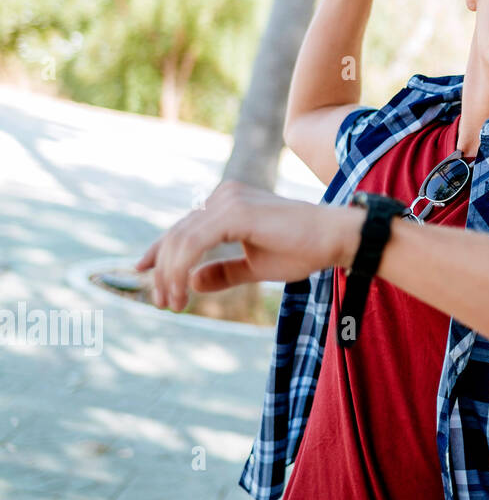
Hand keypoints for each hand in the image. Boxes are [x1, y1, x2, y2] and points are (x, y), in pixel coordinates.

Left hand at [133, 181, 362, 311]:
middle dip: (163, 272)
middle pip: (177, 235)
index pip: (184, 228)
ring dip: (169, 276)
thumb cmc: (304, 249)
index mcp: (229, 202)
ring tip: (173, 304)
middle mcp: (224, 195)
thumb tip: (192, 281)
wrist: (335, 238)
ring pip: (180, 240)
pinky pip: (193, 244)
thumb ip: (224, 271)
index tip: (142, 272)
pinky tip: (182, 292)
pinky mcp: (234, 213)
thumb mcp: (256, 266)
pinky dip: (180, 269)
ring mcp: (228, 201)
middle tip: (164, 304)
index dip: (160, 252)